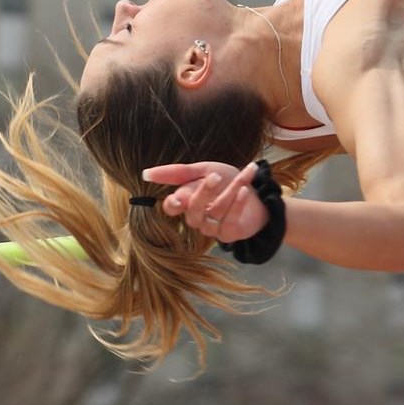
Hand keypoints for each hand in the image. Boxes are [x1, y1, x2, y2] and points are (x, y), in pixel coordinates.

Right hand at [142, 161, 267, 241]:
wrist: (258, 192)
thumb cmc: (227, 180)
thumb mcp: (204, 170)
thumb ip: (177, 172)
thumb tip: (145, 174)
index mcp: (186, 202)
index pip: (171, 207)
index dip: (173, 204)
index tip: (177, 198)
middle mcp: (196, 218)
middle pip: (193, 210)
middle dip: (204, 192)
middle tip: (215, 176)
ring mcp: (212, 229)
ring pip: (215, 211)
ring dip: (231, 191)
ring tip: (244, 174)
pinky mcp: (228, 234)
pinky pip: (230, 220)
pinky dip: (238, 203)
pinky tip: (244, 190)